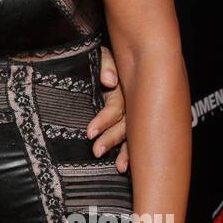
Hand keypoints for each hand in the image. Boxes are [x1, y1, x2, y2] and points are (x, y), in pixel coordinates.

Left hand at [87, 44, 128, 171]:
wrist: (109, 55)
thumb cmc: (99, 57)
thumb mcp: (101, 54)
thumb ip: (105, 64)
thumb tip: (109, 80)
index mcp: (123, 87)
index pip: (115, 107)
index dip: (104, 120)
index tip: (90, 133)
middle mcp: (130, 100)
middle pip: (126, 123)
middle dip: (113, 139)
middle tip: (97, 151)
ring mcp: (130, 110)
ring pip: (132, 132)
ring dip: (126, 151)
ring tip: (120, 167)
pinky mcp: (127, 118)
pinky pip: (132, 137)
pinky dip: (131, 152)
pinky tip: (126, 166)